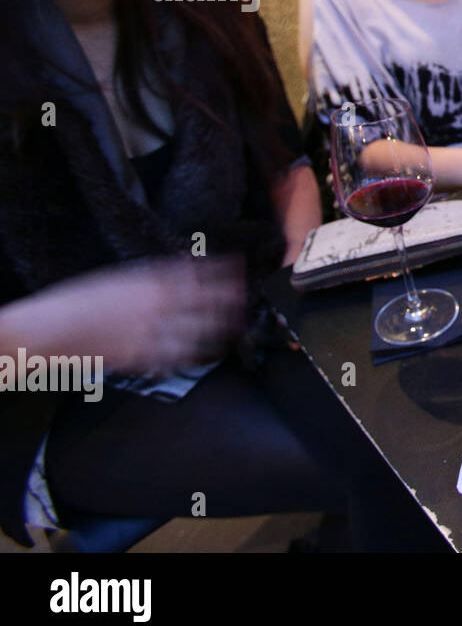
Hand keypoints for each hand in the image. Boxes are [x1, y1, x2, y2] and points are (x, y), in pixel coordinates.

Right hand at [3, 255, 245, 376]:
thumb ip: (150, 277)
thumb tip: (179, 271)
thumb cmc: (77, 300)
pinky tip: (198, 353)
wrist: (50, 331)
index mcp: (150, 284)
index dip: (222, 271)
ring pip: (197, 333)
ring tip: (232, 327)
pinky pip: (174, 359)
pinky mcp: (142, 358)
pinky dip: (189, 356)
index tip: (239, 266)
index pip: (198, 274)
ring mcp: (151, 334)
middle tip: (245, 299)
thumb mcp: (117, 278)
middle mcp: (157, 308)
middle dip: (229, 301)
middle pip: (206, 304)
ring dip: (217, 330)